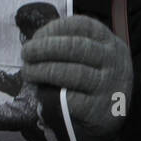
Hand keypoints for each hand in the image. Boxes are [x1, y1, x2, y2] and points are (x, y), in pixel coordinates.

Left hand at [22, 15, 133, 140]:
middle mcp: (113, 61)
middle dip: (45, 48)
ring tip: (27, 71)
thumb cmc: (95, 79)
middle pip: (76, 47)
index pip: (83, 26)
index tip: (37, 36)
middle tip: (26, 52)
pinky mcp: (99, 109)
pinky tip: (40, 91)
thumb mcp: (96, 56)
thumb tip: (37, 42)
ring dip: (43, 70)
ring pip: (73, 73)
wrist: (114, 115)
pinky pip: (72, 99)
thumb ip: (73, 46)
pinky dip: (52, 94)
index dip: (56, 28)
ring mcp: (108, 85)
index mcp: (110, 42)